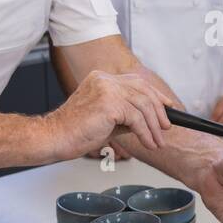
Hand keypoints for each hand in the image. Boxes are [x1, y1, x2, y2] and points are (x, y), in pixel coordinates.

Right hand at [46, 70, 172, 160]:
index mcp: (102, 79)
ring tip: (157, 141)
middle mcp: (105, 80)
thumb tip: (147, 120)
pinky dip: (145, 133)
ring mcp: (106, 89)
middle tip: (166, 128)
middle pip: (143, 90)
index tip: (167, 107)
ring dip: (153, 126)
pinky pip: (136, 118)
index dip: (155, 95)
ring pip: (143, 105)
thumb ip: (125, 114)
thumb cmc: (74, 132)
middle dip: (159, 110)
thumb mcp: (106, 119)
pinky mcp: (108, 103)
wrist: (54, 138)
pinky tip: (147, 143)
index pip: (136, 82)